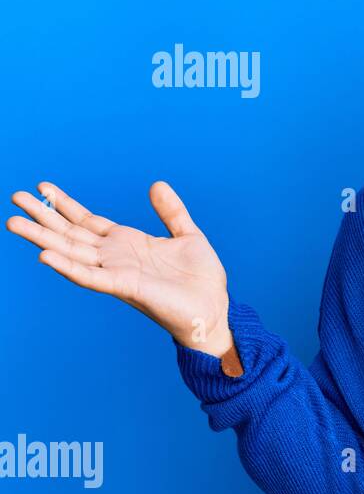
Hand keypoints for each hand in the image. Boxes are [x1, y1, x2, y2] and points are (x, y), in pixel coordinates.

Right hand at [7, 180, 234, 356]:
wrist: (214, 309)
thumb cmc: (201, 279)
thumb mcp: (188, 235)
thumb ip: (171, 211)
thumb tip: (156, 184)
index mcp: (127, 243)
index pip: (87, 221)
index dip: (65, 204)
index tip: (42, 186)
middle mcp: (115, 257)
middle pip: (70, 234)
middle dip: (43, 216)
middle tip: (15, 197)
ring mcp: (116, 272)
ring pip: (71, 252)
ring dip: (43, 238)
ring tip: (14, 222)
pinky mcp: (125, 287)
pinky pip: (90, 276)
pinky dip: (68, 267)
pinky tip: (45, 256)